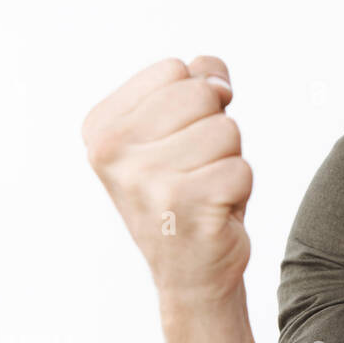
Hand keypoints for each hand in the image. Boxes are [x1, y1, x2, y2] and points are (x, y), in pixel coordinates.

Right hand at [82, 56, 252, 307]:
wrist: (190, 272)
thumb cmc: (189, 190)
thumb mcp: (181, 130)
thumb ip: (195, 83)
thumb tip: (212, 71)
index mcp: (101, 127)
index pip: (175, 70)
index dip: (198, 99)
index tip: (182, 139)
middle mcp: (111, 152)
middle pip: (203, 93)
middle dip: (217, 128)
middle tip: (199, 167)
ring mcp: (145, 179)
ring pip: (227, 130)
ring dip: (229, 160)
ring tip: (206, 188)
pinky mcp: (185, 205)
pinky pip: (242, 168)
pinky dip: (240, 189)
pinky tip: (215, 210)